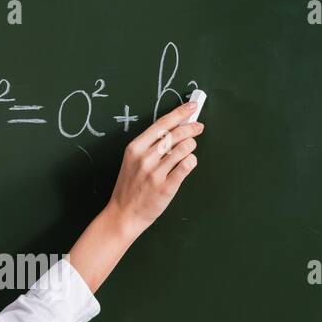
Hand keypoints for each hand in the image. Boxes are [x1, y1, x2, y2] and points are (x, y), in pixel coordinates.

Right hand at [105, 100, 203, 238]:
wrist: (124, 214)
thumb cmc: (130, 187)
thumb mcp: (132, 161)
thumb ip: (151, 145)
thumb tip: (174, 127)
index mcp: (135, 148)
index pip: (162, 124)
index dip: (180, 113)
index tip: (192, 107)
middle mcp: (145, 158)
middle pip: (176, 134)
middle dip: (191, 128)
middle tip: (198, 127)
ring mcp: (156, 173)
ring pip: (185, 148)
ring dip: (191, 146)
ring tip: (189, 149)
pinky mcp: (166, 186)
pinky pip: (187, 165)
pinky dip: (191, 161)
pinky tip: (188, 163)